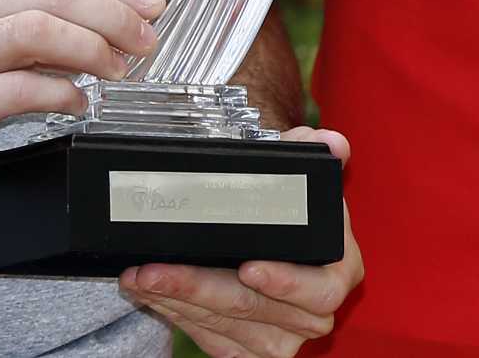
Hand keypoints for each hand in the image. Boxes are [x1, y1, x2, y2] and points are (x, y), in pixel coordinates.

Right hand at [0, 0, 162, 184]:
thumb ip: (1, 5)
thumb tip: (75, 19)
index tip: (146, 0)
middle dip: (118, 13)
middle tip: (147, 36)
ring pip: (45, 30)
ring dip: (97, 49)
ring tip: (120, 68)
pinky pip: (22, 89)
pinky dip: (62, 93)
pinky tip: (79, 102)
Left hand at [122, 127, 362, 357]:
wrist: (268, 233)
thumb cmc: (285, 206)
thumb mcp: (298, 173)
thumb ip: (310, 151)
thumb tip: (331, 142)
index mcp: (337, 273)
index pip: (320, 289)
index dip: (284, 282)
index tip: (247, 267)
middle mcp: (314, 313)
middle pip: (254, 308)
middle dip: (199, 287)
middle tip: (156, 270)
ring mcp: (280, 337)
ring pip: (223, 324)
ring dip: (176, 299)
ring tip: (141, 274)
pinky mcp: (247, 349)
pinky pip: (208, 337)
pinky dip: (175, 312)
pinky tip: (152, 293)